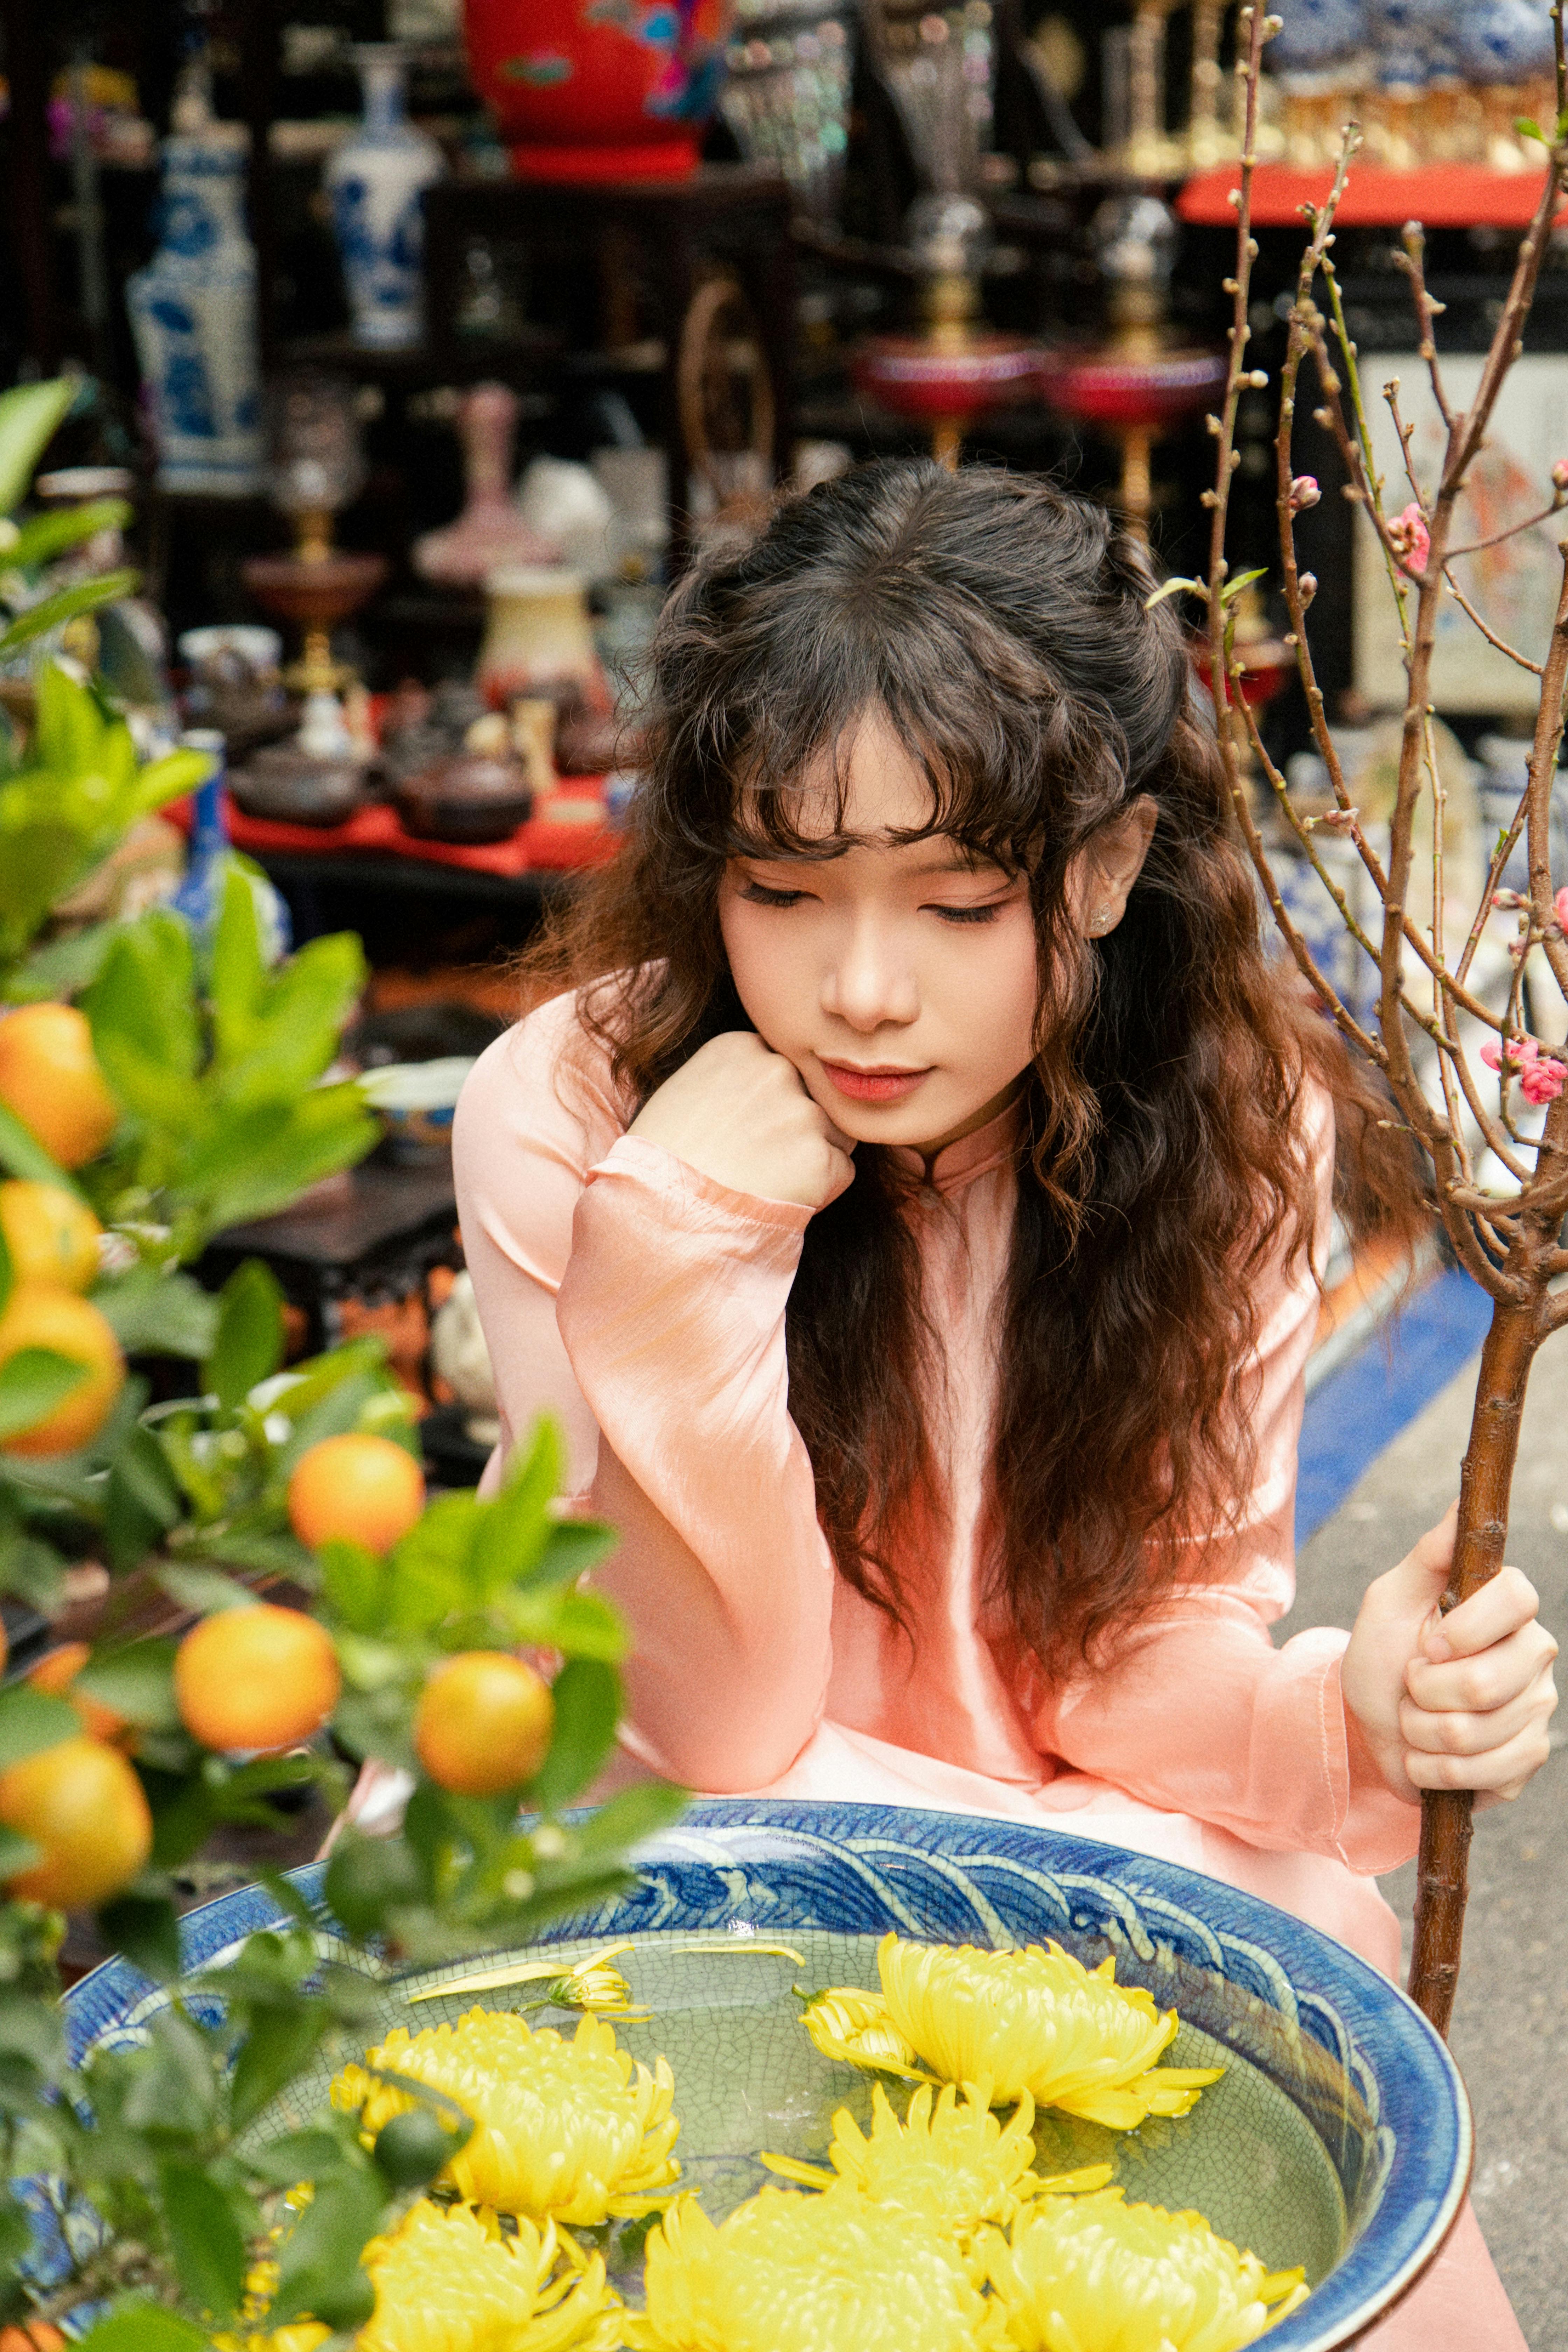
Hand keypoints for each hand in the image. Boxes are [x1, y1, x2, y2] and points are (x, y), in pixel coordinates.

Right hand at [626, 1032, 855, 1211]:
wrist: (663, 1212)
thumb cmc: (662, 1160)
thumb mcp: (684, 1093)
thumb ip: (733, 1079)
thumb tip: (763, 1090)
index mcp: (739, 1046)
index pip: (780, 1068)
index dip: (769, 1104)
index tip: (743, 1129)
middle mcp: (776, 1069)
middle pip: (811, 1094)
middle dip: (796, 1125)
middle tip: (759, 1160)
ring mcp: (802, 1112)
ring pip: (832, 1131)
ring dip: (812, 1155)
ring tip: (766, 1181)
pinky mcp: (821, 1156)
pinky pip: (840, 1170)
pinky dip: (821, 1188)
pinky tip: (781, 1197)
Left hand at [1341, 1503, 1558, 1806]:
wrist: (1371, 1725)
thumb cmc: (1384, 1655)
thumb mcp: (1391, 1600)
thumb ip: (1430, 1556)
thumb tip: (1461, 1506)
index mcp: (1508, 1608)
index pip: (1518, 1597)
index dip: (1466, 1627)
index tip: (1428, 1642)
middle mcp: (1533, 1656)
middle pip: (1486, 1681)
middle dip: (1423, 1691)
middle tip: (1413, 1684)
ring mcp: (1535, 1711)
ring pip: (1474, 1733)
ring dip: (1421, 1731)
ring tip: (1416, 1718)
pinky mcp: (1525, 1762)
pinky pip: (1480, 1774)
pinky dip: (1433, 1770)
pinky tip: (1428, 1756)